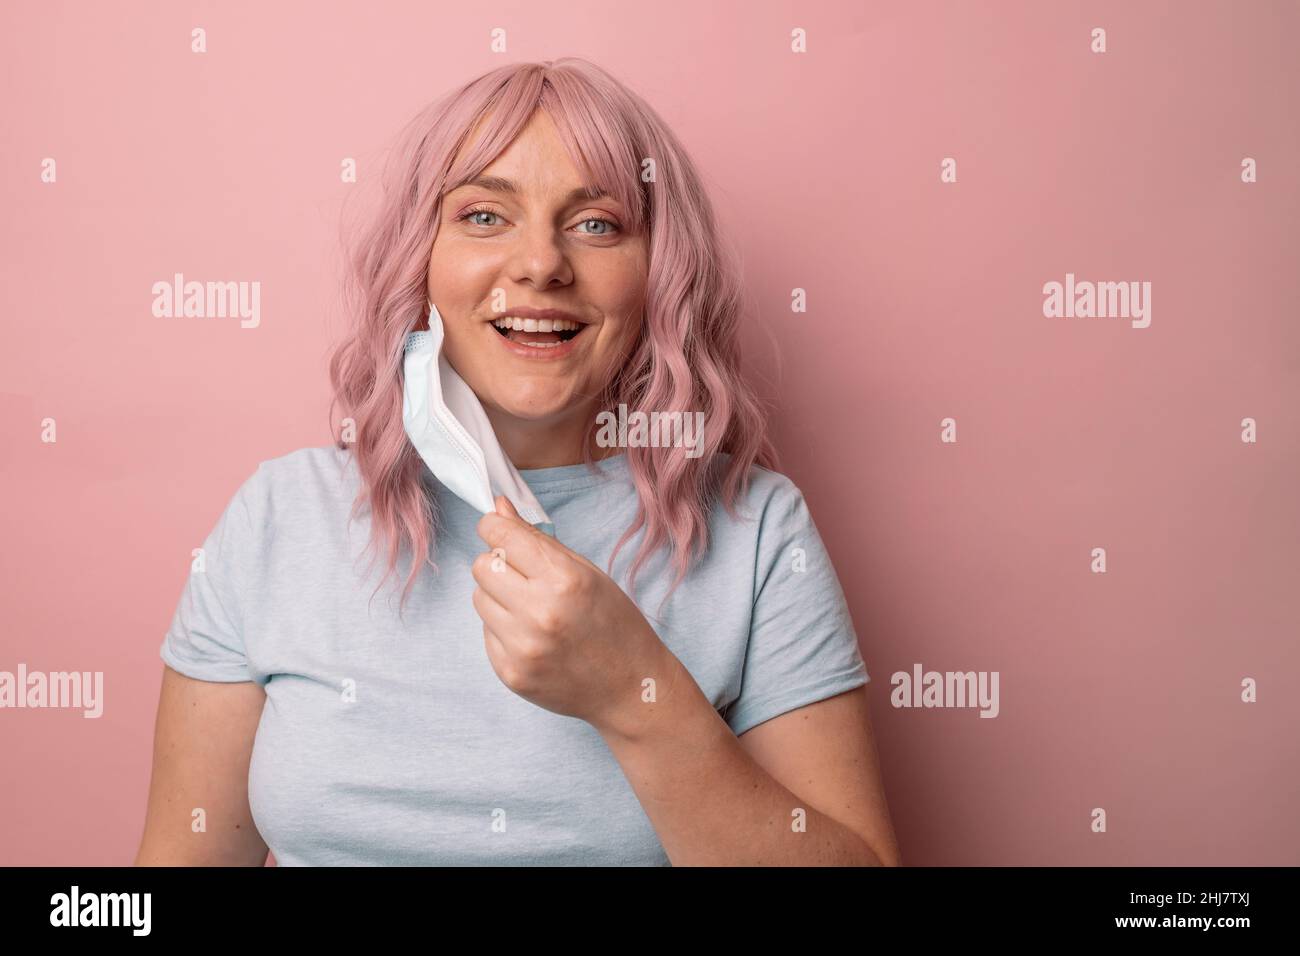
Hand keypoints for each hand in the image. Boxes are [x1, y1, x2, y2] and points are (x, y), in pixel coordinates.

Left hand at [471, 495, 674, 731]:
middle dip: (497, 563)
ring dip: (498, 596)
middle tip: (523, 575)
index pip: (500, 535)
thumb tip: (498, 507)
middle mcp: (539, 613)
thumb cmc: (614, 624)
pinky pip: (486, 633)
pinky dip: (503, 628)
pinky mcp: (510, 673)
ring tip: (531, 608)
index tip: (499, 529)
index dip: (495, 526)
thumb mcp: (586, 572)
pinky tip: (533, 636)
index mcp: (564, 579)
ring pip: (478, 598)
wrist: (629, 687)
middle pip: (481, 565)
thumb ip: (538, 540)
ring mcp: (522, 647)